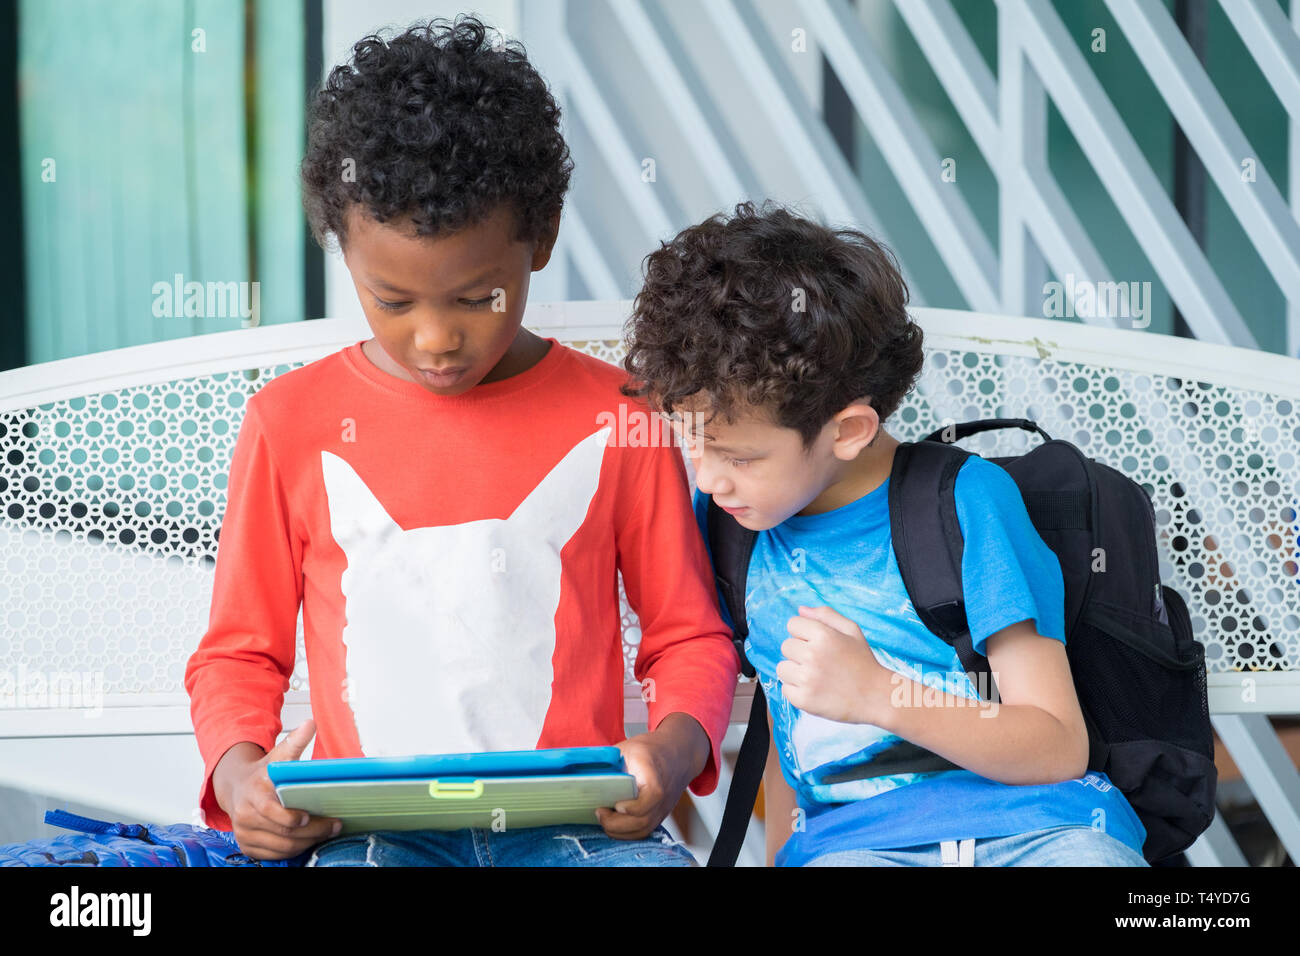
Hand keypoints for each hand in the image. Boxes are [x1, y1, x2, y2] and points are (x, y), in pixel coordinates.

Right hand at [214, 719, 342, 860]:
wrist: (235, 788)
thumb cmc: (262, 773)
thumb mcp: (277, 755)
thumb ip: (295, 742)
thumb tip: (311, 723)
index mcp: (254, 793)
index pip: (273, 812)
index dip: (294, 818)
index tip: (311, 815)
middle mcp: (246, 816)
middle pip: (284, 833)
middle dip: (313, 831)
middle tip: (334, 826)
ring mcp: (245, 833)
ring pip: (282, 848)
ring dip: (307, 843)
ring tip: (326, 833)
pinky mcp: (247, 846)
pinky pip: (274, 855)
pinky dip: (293, 850)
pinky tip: (308, 840)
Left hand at [595, 713, 707, 839]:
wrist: (677, 754)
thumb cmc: (650, 750)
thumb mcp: (627, 748)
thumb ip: (608, 762)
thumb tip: (581, 775)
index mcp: (654, 773)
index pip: (653, 796)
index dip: (635, 806)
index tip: (617, 805)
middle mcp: (663, 795)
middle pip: (644, 820)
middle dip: (617, 823)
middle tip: (599, 813)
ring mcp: (663, 808)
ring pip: (643, 830)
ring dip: (619, 831)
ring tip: (604, 818)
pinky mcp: (659, 816)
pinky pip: (644, 831)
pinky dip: (626, 833)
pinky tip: (613, 824)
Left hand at [777, 605, 888, 724]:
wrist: (876, 697)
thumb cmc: (863, 662)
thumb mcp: (852, 631)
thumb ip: (826, 615)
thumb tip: (801, 610)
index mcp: (823, 635)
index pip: (792, 624)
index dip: (804, 634)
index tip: (818, 644)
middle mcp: (812, 655)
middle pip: (786, 646)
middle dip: (800, 653)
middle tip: (821, 663)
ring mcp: (807, 679)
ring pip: (782, 668)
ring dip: (795, 672)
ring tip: (816, 677)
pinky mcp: (804, 700)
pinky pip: (785, 689)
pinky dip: (797, 691)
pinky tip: (815, 690)